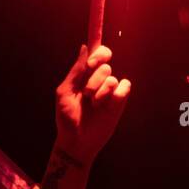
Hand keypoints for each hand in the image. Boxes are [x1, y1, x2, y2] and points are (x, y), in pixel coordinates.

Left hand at [55, 45, 131, 165]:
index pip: (96, 54)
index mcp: (84, 74)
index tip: (97, 54)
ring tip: (93, 105)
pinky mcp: (120, 102)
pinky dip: (115, 95)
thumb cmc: (66, 118)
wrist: (76, 142)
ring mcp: (110, 90)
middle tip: (87, 91)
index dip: (98, 50)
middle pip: (104, 61)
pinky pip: (124, 87)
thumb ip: (75, 70)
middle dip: (94, 75)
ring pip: (111, 77)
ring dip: (100, 91)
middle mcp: (99, 79)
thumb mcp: (64, 91)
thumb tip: (84, 46)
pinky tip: (107, 107)